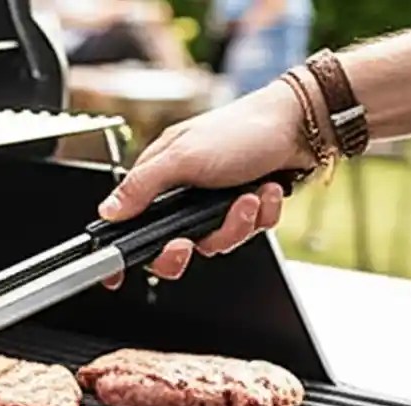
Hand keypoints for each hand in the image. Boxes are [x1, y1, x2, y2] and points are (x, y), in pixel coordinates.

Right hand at [99, 80, 315, 288]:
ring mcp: (214, 204)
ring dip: (236, 223)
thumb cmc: (243, 129)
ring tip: (248, 197)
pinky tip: (265, 191)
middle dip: (192, 244)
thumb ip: (142, 187)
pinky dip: (261, 215)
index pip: (130, 223)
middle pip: (173, 246)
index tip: (116, 276)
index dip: (123, 252)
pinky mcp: (243, 209)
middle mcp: (184, 194)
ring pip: (215, 243)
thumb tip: (108, 211)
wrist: (302, 125)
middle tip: (192, 241)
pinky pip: (246, 233)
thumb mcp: (182, 157)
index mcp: (160, 178)